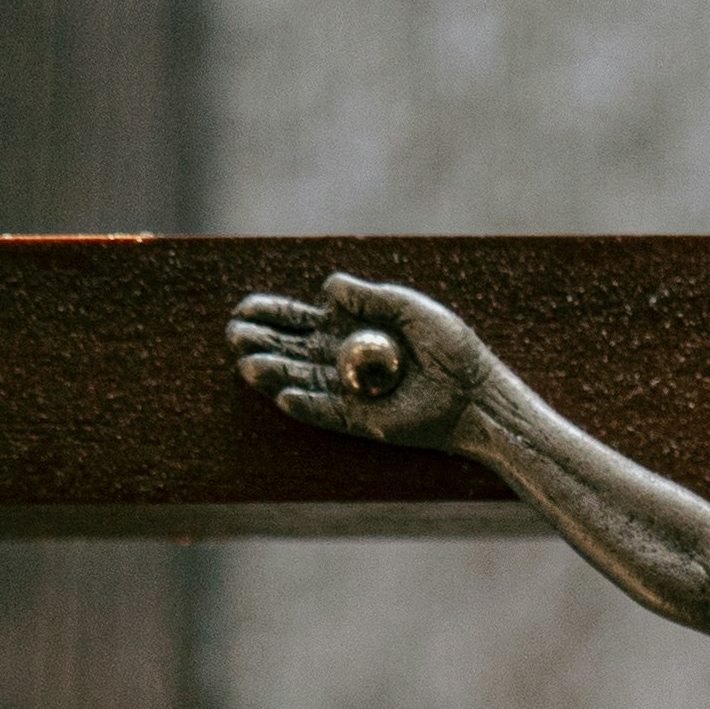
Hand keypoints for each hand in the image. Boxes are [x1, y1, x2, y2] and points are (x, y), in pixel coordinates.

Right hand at [228, 270, 488, 446]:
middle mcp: (337, 360)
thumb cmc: (448, 345)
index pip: (297, 320)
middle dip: (260, 342)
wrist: (474, 390)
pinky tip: (285, 396)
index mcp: (345, 328)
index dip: (269, 314)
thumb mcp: (409, 308)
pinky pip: (325, 413)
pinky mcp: (358, 420)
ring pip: (299, 382)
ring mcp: (344, 391)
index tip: (244, 309)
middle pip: (288, 351)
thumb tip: (326, 288)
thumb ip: (369, 296)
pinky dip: (306, 405)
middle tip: (236, 335)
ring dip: (273, 374)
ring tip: (249, 366)